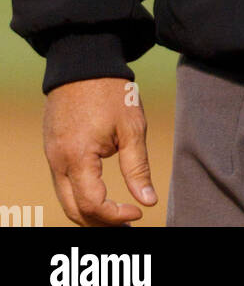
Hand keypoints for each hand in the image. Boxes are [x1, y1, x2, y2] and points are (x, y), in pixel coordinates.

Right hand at [43, 78, 156, 226]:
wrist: (84, 60)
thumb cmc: (111, 90)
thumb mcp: (131, 127)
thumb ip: (137, 167)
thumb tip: (149, 201)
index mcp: (78, 157)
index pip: (93, 205)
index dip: (116, 215)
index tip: (138, 212)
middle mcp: (58, 161)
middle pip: (74, 210)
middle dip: (100, 223)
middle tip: (127, 224)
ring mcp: (52, 155)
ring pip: (65, 199)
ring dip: (88, 213)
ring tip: (116, 215)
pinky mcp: (52, 148)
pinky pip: (62, 183)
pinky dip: (79, 196)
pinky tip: (100, 194)